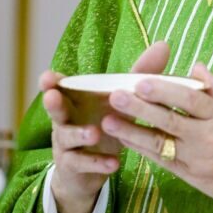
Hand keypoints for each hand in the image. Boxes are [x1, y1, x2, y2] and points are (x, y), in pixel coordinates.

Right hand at [41, 41, 170, 212]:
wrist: (93, 167)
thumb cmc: (106, 122)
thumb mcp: (121, 99)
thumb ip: (138, 73)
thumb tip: (164, 44)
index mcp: (76, 98)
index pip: (60, 86)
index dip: (51, 81)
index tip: (48, 77)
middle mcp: (66, 118)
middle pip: (55, 108)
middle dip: (52, 102)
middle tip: (52, 96)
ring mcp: (67, 143)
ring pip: (66, 136)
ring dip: (79, 133)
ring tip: (95, 133)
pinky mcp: (73, 166)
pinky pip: (82, 163)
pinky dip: (98, 162)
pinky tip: (114, 164)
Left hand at [102, 63, 212, 212]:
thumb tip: (195, 66)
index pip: (190, 100)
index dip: (164, 90)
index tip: (141, 81)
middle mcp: (210, 138)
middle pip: (170, 120)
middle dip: (140, 108)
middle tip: (115, 96)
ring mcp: (200, 160)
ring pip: (161, 143)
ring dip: (132, 132)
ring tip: (108, 122)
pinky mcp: (194, 178)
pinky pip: (164, 162)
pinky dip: (144, 151)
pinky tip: (126, 141)